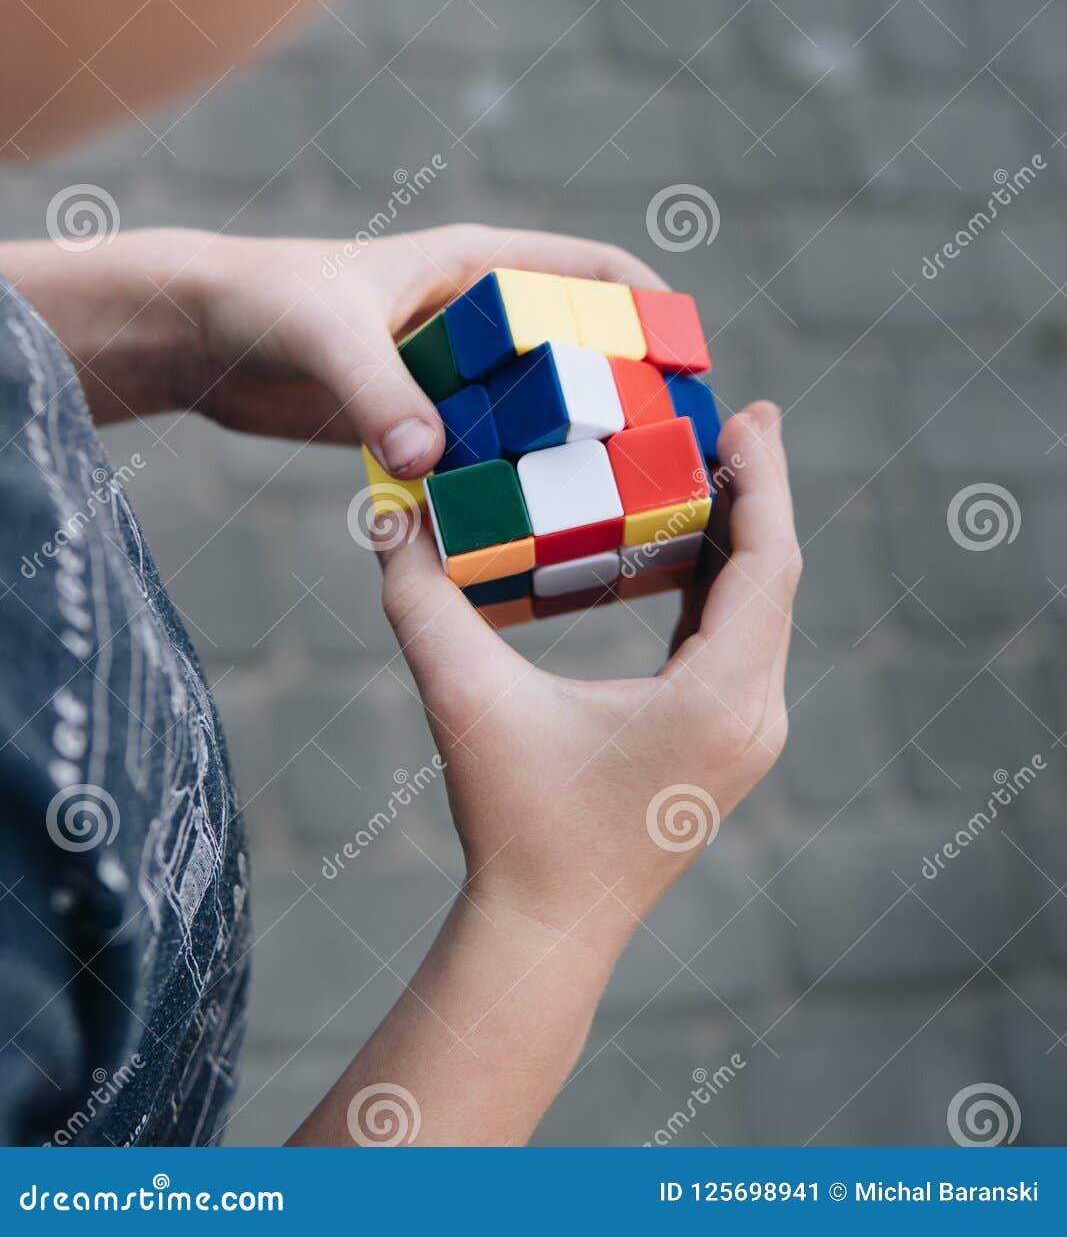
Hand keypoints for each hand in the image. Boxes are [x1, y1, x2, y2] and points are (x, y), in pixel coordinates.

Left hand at [184, 224, 666, 475]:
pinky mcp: (415, 416)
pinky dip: (508, 478)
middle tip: (666, 456)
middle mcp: (473, 316)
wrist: (195, 332)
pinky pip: (482, 449)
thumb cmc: (261, 302)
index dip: (652, 310)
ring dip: (569, 448)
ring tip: (616, 504)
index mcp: (475, 267)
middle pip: (578, 351)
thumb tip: (430, 463)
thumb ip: (378, 394)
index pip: (594, 272)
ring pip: (534, 408)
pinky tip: (532, 527)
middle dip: (626, 395)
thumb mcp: (327, 338)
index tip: (693, 364)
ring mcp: (447, 370)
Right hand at [377, 402, 798, 965]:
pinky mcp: (727, 747)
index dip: (766, 480)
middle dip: (760, 493)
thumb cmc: (511, 817)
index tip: (751, 415)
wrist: (546, 929)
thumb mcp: (463, 698)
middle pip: (775, 578)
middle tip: (736, 419)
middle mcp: (754, 715)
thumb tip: (382, 509)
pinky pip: (744, 643)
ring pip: (763, 611)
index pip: (767, 562)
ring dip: (744, 537)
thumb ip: (420, 597)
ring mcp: (747, 736)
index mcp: (718, 696)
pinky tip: (691, 544)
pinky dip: (725, 585)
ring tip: (716, 466)